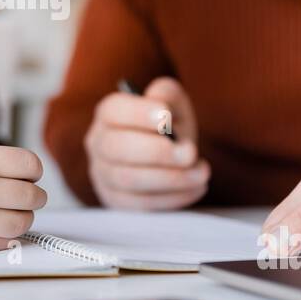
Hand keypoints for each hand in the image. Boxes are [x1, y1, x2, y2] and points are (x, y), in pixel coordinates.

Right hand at [0, 137, 46, 250]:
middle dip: (34, 195)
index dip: (33, 170)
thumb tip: (26, 173)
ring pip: (20, 223)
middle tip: (28, 194)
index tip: (28, 173)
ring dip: (23, 217)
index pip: (29, 166)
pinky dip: (5, 234)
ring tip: (12, 210)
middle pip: (30, 197)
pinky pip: (1, 242)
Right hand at [84, 77, 209, 209]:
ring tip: (202, 172)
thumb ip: (166, 94)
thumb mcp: (172, 103)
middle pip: (117, 148)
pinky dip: (172, 198)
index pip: (113, 111)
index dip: (138, 113)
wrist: (169, 157)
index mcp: (108, 114)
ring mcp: (103, 175)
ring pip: (128, 180)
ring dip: (170, 178)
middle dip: (157, 152)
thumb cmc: (169, 126)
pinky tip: (196, 187)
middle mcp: (99, 143)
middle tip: (190, 153)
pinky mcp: (117, 201)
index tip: (166, 117)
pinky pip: (140, 204)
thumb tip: (161, 104)